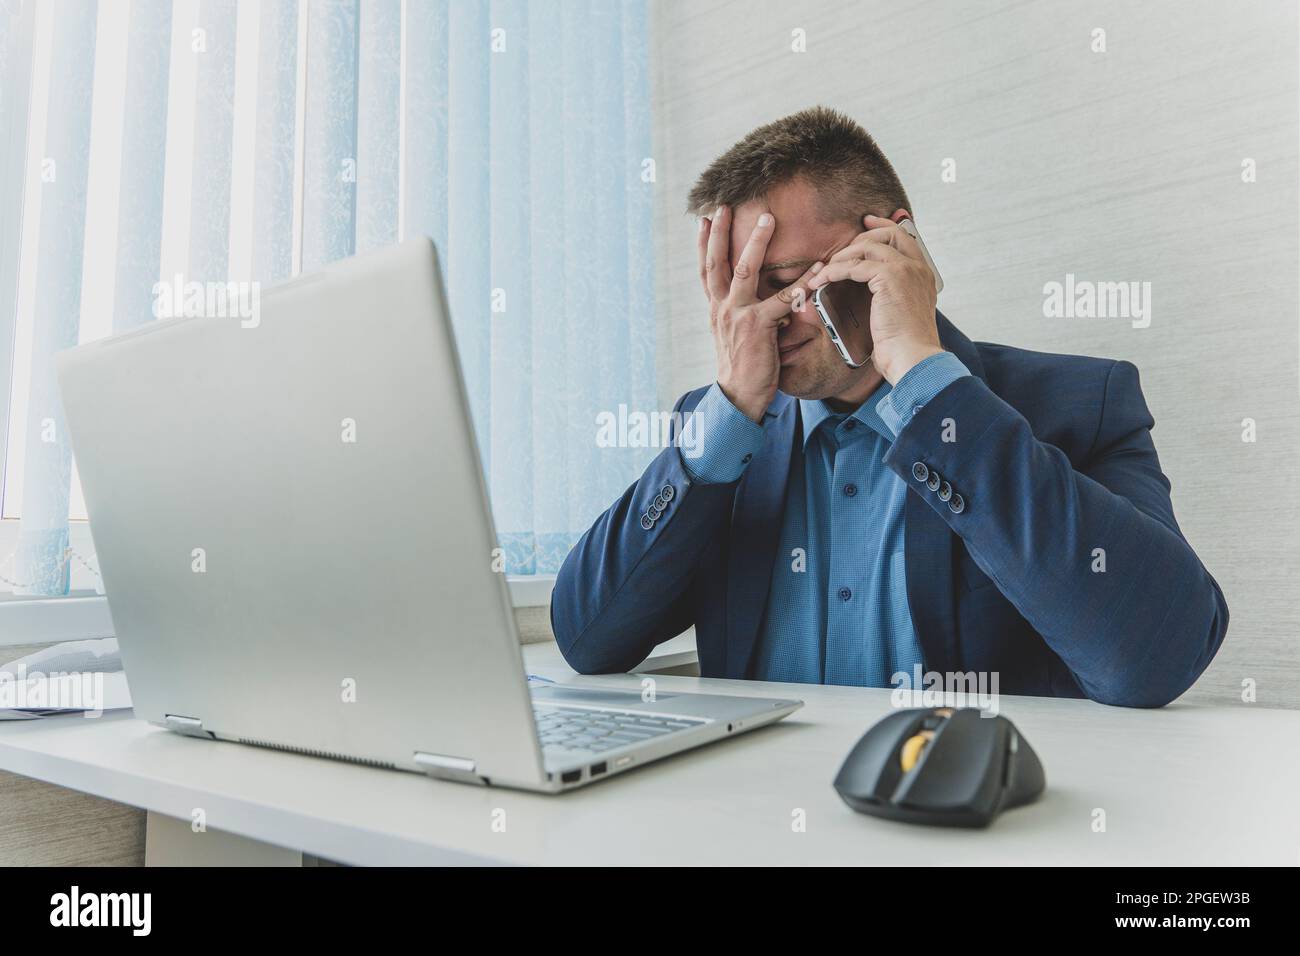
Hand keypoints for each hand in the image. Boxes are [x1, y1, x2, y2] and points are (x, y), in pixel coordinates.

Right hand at [698, 206, 820, 421]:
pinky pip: (784, 298)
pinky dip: (802, 282)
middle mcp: (722, 309)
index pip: (706, 271)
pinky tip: (817, 267)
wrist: (738, 397)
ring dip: (756, 242)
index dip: (703, 244)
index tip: (703, 220)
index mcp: (716, 310)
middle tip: (724, 206)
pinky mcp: (758, 326)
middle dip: (719, 232)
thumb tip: (752, 300)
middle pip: (717, 263)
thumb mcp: (733, 338)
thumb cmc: (742, 370)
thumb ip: (739, 315)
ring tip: (767, 219)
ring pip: (745, 270)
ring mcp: (738, 315)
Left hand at [807, 213, 941, 383]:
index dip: (884, 225)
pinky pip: (855, 265)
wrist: (913, 359)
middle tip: (837, 252)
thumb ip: (889, 298)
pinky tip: (823, 281)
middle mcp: (917, 268)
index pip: (905, 237)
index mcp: (922, 274)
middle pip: (888, 233)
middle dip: (860, 236)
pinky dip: (835, 271)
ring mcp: (906, 270)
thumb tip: (866, 295)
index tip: (866, 222)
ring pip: (868, 246)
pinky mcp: (890, 278)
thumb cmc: (903, 347)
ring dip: (841, 257)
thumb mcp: (899, 316)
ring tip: (825, 272)